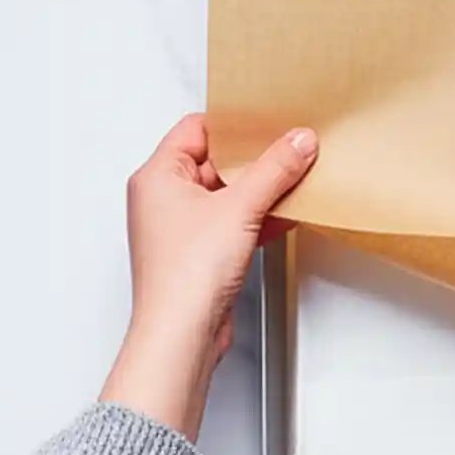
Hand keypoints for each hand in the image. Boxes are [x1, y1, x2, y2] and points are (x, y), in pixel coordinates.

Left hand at [100, 114, 317, 439]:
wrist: (182, 333)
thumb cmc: (184, 276)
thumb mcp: (240, 207)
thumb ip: (275, 170)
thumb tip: (298, 142)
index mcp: (156, 176)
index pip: (197, 129)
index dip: (234, 124)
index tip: (268, 120)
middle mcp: (163, 199)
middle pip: (217, 161)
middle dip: (255, 158)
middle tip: (288, 148)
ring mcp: (182, 227)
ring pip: (228, 193)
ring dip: (260, 189)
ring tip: (294, 180)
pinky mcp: (201, 253)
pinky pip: (234, 221)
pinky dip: (258, 216)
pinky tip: (286, 214)